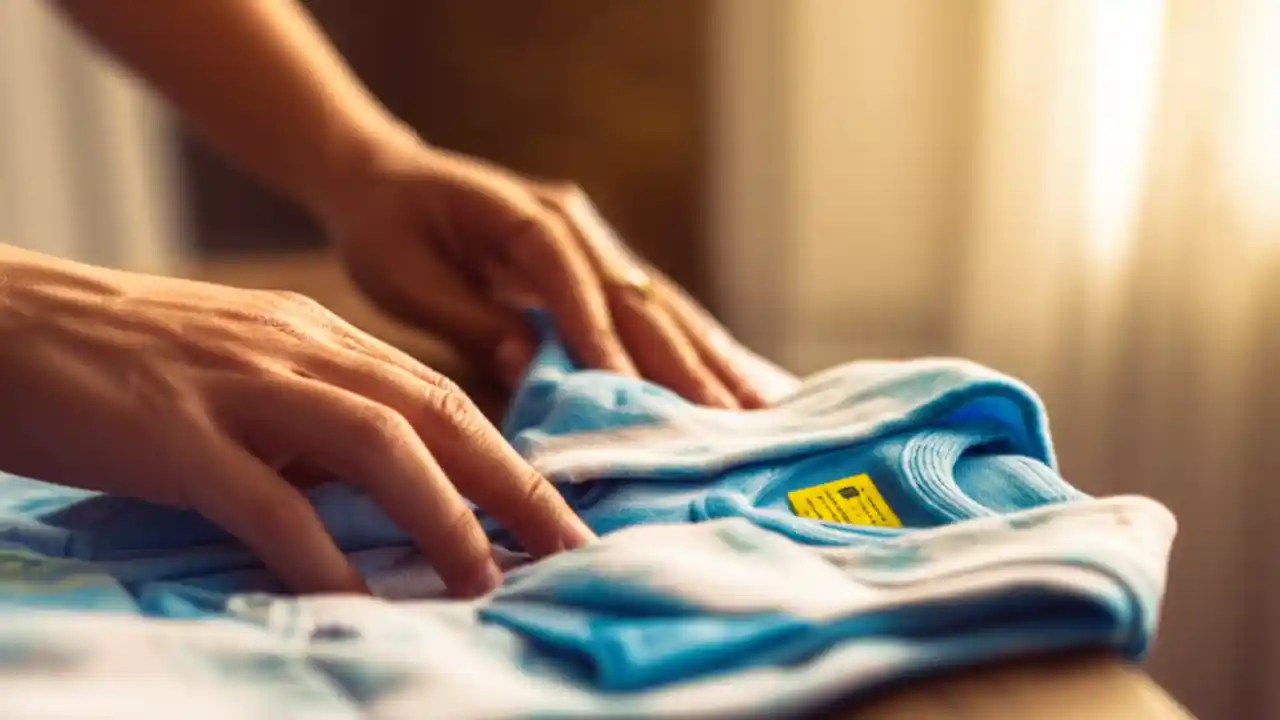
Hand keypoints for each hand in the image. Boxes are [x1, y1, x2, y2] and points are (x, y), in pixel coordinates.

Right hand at [0, 246, 592, 596]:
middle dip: (511, 486)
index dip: (510, 458)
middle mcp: (296, 351)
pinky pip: (267, 501)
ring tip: (485, 579)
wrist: (7, 318)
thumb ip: (314, 415)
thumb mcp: (243, 367)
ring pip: (376, 445)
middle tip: (568, 549)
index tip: (558, 515)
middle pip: (434, 414)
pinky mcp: (176, 434)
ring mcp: (238, 388)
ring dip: (441, 516)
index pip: (440, 396)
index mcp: (317, 336)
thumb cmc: (126, 355)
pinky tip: (356, 603)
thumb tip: (384, 488)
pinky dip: (320, 556)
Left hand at [317, 141, 769, 408]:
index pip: (571, 279)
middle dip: (686, 360)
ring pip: (663, 304)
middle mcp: (575, 224)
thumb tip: (534, 366)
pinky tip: (740, 379)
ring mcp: (596, 242)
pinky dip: (698, 348)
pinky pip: (656, 310)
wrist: (387, 179)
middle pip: (638, 295)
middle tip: (733, 417)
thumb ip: (470, 318)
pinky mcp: (601, 266)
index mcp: (523, 216)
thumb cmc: (387, 228)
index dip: (601, 337)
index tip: (633, 393)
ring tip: (763, 406)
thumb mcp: (405, 276)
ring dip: (711, 357)